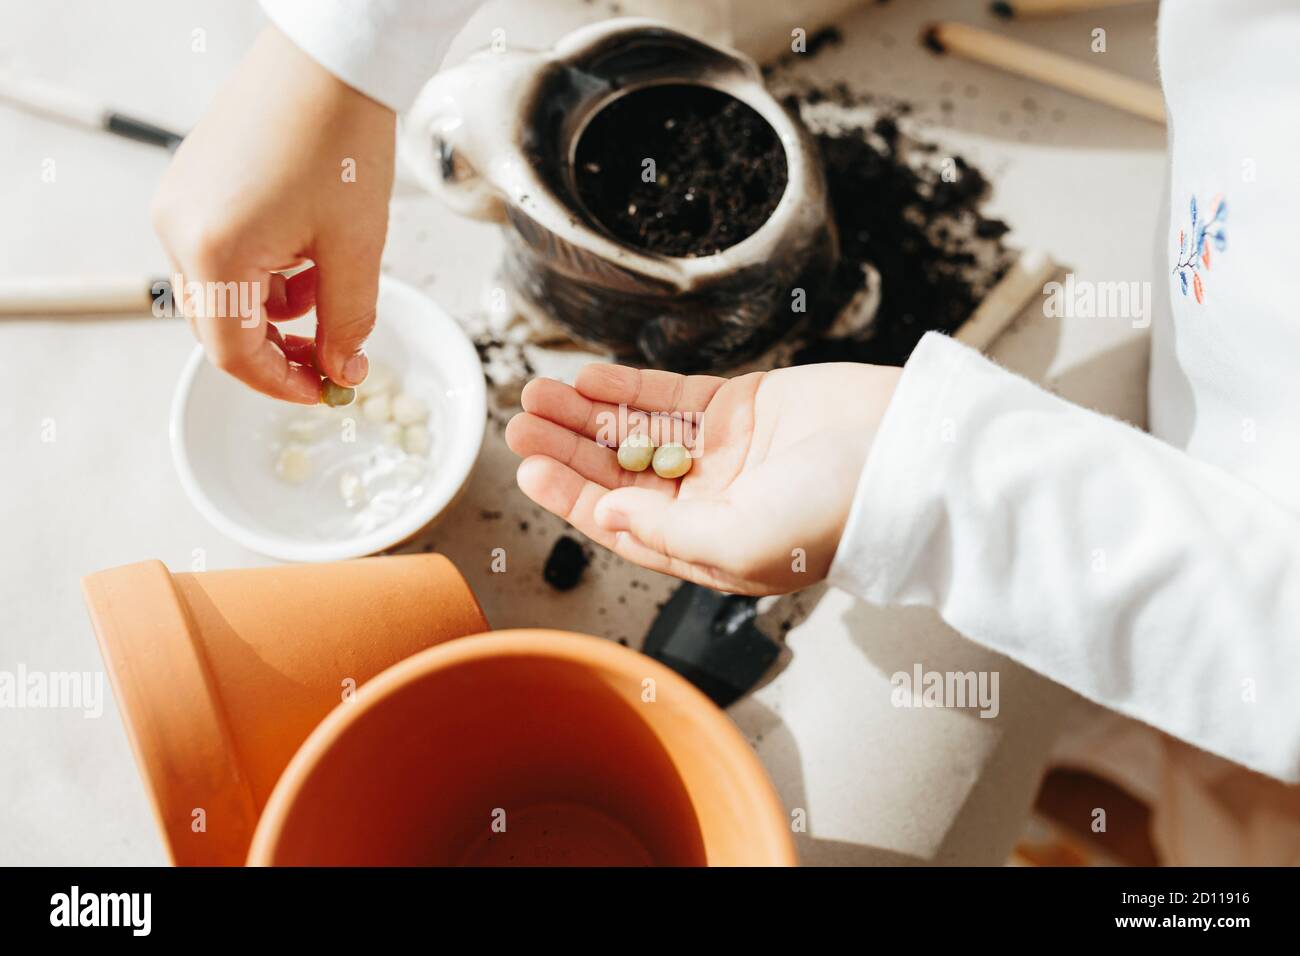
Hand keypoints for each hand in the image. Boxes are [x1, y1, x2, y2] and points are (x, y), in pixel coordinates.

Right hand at [151, 25, 394, 402]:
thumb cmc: (343, 144)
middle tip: (333, 356)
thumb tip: (343, 371)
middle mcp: (179, 230)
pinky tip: (309, 254)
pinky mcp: (191, 185)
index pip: (233, 353)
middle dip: (279, 348)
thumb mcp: (355, 250)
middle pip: (221, 325)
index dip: (281, 383)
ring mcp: (179, 204)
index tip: (324, 392)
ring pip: (224, 292)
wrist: (329, 62)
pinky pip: (222, 253)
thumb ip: (348, 323)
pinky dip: (266, 272)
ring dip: (278, 308)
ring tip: (331, 286)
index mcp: (213, 252)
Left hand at [506, 362, 901, 594]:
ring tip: (540, 393)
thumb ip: (668, 532)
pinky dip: (631, 387)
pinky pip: (672, 396)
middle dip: (570, 448)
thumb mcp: (742, 541)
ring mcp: (724, 452)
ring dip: (590, 412)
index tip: (529, 469)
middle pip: (620, 472)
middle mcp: (710, 501)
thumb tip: (607, 516)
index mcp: (707, 545)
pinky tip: (590, 378)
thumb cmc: (837, 514)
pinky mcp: (743, 407)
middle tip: (522, 423)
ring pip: (638, 430)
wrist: (909, 454)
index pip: (622, 523)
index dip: (573, 496)